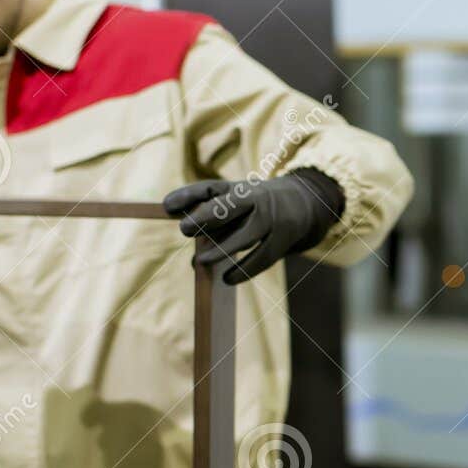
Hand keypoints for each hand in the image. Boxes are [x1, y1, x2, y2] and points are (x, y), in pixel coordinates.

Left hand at [163, 168, 345, 284]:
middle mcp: (255, 199)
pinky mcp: (282, 240)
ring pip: (246, 235)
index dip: (188, 196)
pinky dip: (244, 270)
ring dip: (223, 248)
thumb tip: (191, 253)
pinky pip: (262, 258)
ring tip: (201, 261)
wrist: (301, 204)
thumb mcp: (236, 206)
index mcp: (238, 188)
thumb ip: (213, 223)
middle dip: (206, 217)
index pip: (210, 188)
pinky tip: (227, 279)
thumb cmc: (255, 209)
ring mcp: (271, 220)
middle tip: (184, 229)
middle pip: (230, 206)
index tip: (167, 206)